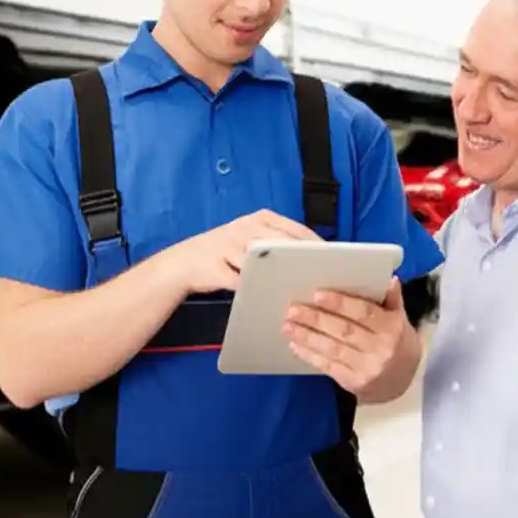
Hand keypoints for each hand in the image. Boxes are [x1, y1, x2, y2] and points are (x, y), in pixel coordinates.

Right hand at [169, 209, 321, 293]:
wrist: (182, 264)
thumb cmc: (225, 252)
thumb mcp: (251, 239)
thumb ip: (277, 242)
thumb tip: (314, 256)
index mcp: (260, 218)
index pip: (296, 229)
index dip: (316, 245)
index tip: (335, 260)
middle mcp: (246, 227)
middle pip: (283, 243)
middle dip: (302, 260)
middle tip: (321, 276)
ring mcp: (229, 244)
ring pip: (262, 262)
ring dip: (279, 277)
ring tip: (297, 289)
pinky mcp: (216, 266)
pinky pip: (239, 280)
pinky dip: (253, 290)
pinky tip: (266, 299)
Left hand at [282, 277, 421, 403]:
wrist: (403, 381)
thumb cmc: (397, 342)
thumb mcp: (399, 319)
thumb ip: (392, 299)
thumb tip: (389, 279)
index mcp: (392, 328)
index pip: (364, 313)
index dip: (340, 304)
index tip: (317, 295)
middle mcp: (381, 349)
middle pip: (344, 331)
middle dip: (316, 319)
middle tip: (293, 309)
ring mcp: (367, 369)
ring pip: (332, 349)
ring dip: (307, 337)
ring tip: (288, 326)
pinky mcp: (354, 383)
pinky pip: (328, 366)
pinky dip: (309, 355)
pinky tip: (295, 345)